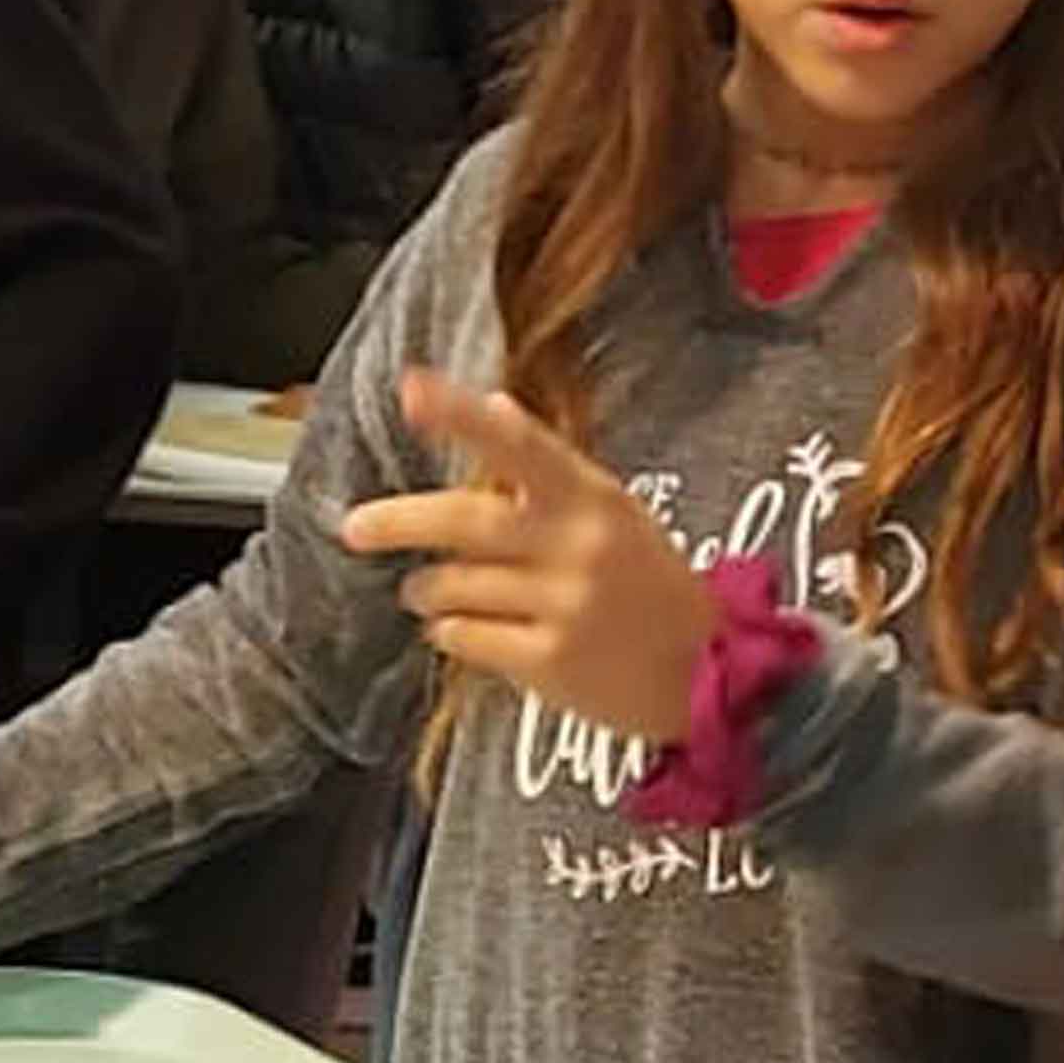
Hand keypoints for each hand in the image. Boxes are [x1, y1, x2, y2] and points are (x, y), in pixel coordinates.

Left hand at [336, 371, 719, 749]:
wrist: (709, 673)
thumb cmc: (651, 586)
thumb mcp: (614, 513)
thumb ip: (550, 469)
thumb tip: (493, 407)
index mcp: (592, 498)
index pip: (519, 444)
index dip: (460, 416)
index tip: (410, 390)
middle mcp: (577, 546)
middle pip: (465, 521)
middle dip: (397, 521)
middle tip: (354, 527)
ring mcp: (563, 606)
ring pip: (453, 586)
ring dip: (426, 589)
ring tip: (427, 590)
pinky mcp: (550, 662)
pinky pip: (464, 638)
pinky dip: (449, 631)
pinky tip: (458, 629)